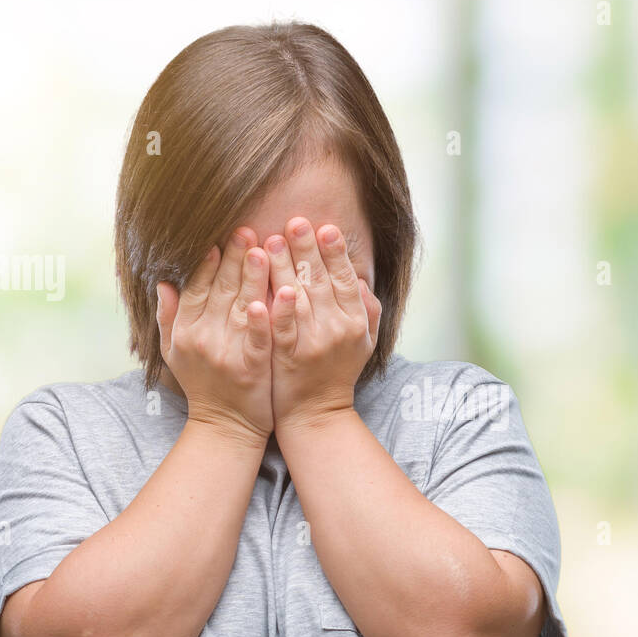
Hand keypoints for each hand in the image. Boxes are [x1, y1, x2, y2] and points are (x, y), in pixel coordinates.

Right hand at [156, 226, 273, 443]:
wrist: (226, 428)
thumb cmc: (204, 385)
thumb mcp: (175, 352)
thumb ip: (168, 316)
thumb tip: (162, 281)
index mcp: (187, 331)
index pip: (196, 288)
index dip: (207, 263)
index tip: (218, 239)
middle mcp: (204, 339)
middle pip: (221, 290)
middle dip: (234, 258)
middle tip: (247, 230)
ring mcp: (228, 354)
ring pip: (240, 307)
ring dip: (252, 277)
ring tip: (262, 249)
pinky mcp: (252, 369)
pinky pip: (258, 339)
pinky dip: (262, 319)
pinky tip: (270, 299)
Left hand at [265, 217, 380, 431]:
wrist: (315, 414)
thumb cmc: (337, 373)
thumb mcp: (364, 342)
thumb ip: (367, 310)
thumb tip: (362, 280)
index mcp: (355, 322)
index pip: (345, 279)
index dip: (335, 252)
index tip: (325, 227)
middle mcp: (337, 330)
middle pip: (320, 281)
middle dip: (306, 249)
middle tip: (294, 221)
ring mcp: (313, 344)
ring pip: (299, 298)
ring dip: (284, 268)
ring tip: (270, 241)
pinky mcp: (289, 357)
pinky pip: (283, 328)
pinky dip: (280, 309)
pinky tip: (274, 289)